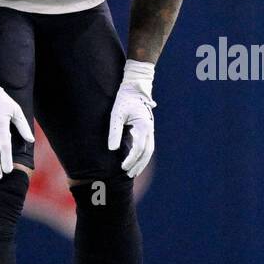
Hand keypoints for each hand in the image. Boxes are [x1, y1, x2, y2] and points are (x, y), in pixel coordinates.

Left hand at [108, 60, 156, 177]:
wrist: (135, 89)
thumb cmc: (124, 100)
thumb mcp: (116, 114)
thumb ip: (114, 132)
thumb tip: (112, 149)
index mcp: (143, 126)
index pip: (138, 148)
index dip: (130, 159)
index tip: (122, 167)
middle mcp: (149, 130)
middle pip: (146, 153)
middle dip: (138, 165)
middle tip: (128, 174)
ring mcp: (150, 130)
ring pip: (149, 151)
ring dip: (142, 162)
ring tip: (133, 172)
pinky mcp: (147, 130)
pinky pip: (147, 147)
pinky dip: (143, 156)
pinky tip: (136, 161)